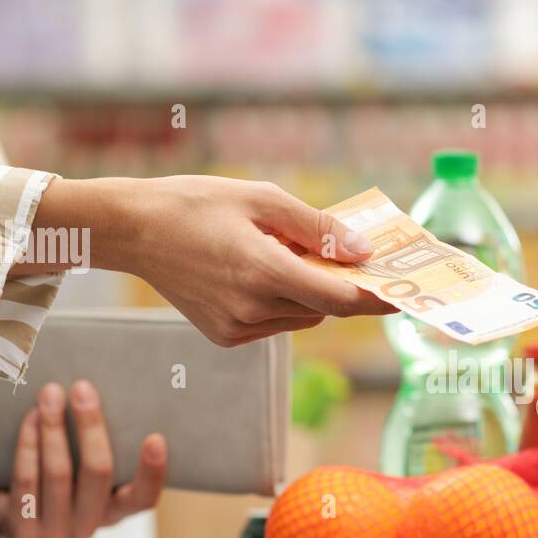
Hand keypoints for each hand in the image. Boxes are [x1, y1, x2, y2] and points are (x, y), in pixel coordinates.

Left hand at [0, 380, 166, 537]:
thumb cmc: (51, 473)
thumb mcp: (80, 465)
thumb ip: (97, 442)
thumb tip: (100, 389)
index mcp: (115, 511)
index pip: (144, 499)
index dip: (153, 472)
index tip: (155, 437)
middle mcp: (89, 526)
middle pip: (98, 474)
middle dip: (91, 427)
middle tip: (83, 388)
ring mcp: (54, 532)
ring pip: (59, 474)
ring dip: (54, 428)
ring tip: (50, 394)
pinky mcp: (20, 528)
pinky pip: (27, 480)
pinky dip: (29, 444)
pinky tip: (30, 419)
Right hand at [28, 176, 396, 345]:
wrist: (133, 230)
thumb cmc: (197, 204)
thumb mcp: (262, 199)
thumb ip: (316, 227)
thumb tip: (363, 249)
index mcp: (262, 272)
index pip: (339, 297)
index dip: (376, 296)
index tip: (404, 292)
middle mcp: (251, 309)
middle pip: (324, 307)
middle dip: (343, 285)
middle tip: (359, 259)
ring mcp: (237, 329)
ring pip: (302, 316)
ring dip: (312, 292)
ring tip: (296, 256)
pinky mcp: (226, 338)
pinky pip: (276, 322)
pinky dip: (283, 301)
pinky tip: (262, 271)